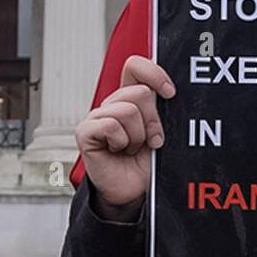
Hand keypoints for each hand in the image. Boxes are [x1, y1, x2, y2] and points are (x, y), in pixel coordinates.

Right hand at [75, 55, 174, 220]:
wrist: (131, 190)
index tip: (170, 93)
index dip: (154, 74)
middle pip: (138, 92)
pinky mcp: (85, 132)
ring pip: (127, 110)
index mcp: (129, 98)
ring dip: (137, 135)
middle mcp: (113, 104)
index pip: (136, 66)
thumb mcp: (159, 131)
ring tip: (132, 148)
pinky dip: (121, 141)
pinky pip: (110, 125)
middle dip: (152, 120)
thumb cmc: (144, 162)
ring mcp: (97, 116)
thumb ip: (160, 110)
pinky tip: (118, 151)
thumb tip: (170, 91)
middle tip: (150, 139)